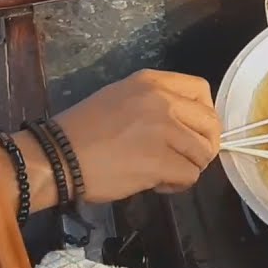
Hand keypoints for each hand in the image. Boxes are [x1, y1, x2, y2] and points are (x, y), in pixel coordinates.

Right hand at [53, 69, 220, 199]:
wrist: (56, 157)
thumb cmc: (82, 131)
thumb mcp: (120, 98)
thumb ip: (154, 104)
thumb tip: (183, 125)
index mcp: (151, 82)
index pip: (200, 90)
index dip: (204, 115)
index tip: (193, 131)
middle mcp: (162, 101)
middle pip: (210, 123)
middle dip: (203, 145)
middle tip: (184, 159)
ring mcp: (163, 130)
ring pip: (203, 153)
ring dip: (188, 167)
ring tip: (165, 173)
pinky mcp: (159, 161)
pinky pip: (189, 175)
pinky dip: (177, 184)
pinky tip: (157, 184)